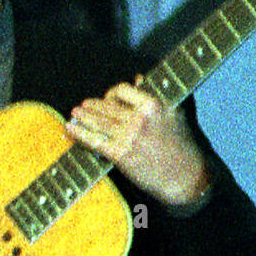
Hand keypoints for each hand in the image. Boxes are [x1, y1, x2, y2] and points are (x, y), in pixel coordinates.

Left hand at [64, 78, 211, 206]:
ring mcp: (129, 137)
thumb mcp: (174, 113)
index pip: (123, 90)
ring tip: (74, 113)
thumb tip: (138, 78)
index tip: (108, 98)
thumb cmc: (182, 145)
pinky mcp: (121, 154)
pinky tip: (70, 129)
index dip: (112, 93)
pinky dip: (79, 133)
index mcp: (153, 105)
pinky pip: (94, 141)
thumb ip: (155, 93)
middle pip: (107, 106)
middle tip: (83, 106)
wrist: (185, 177)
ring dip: (83, 116)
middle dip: (92, 106)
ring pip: (98, 122)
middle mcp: (139, 118)